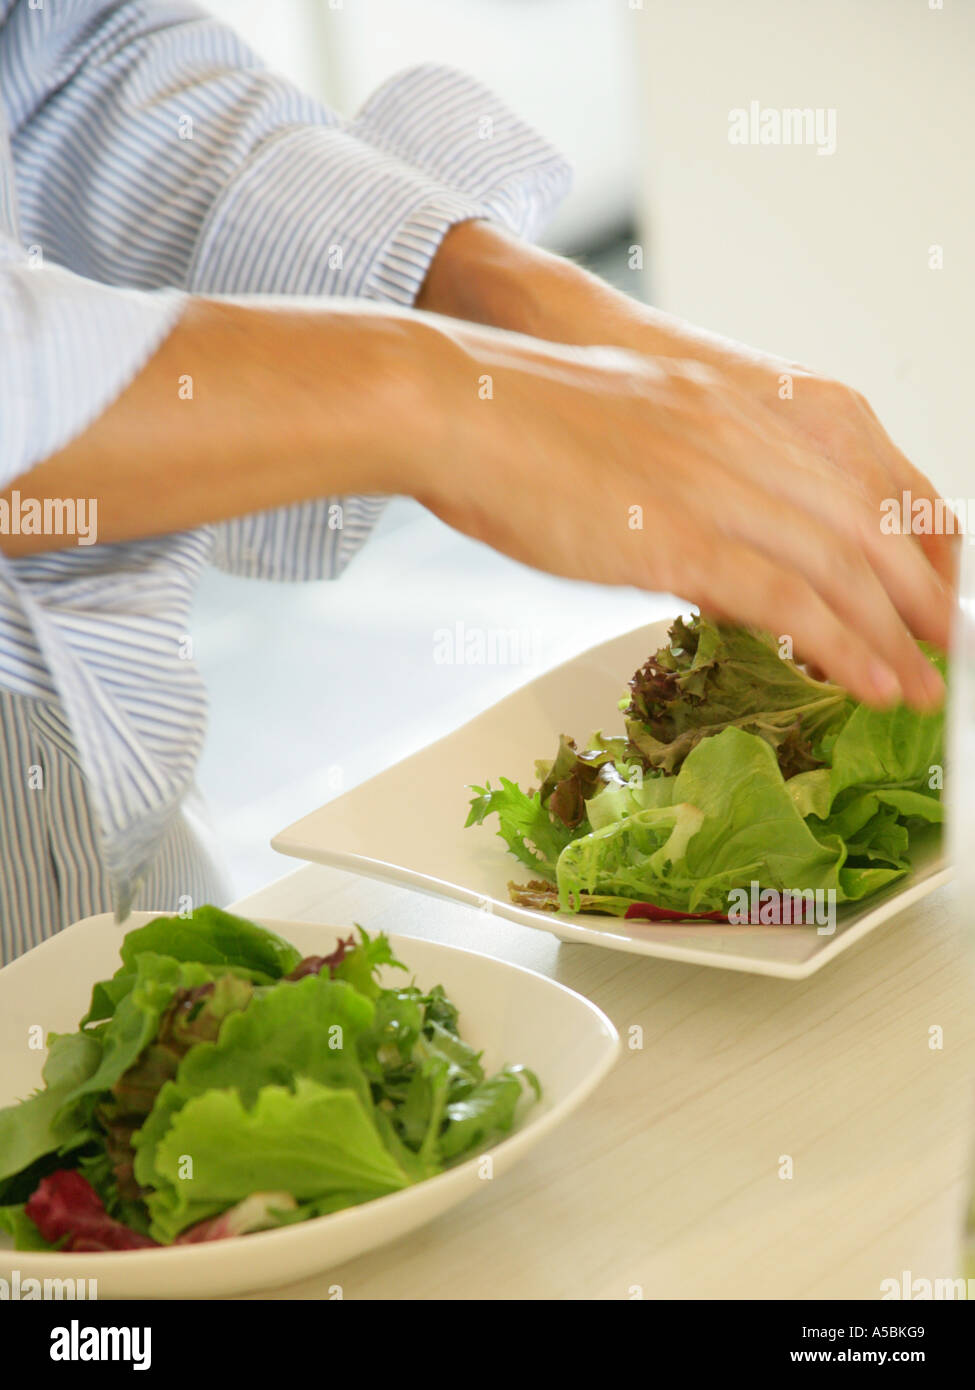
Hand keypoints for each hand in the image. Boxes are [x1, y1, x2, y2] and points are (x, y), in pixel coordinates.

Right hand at [415, 315, 947, 709]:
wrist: (462, 400)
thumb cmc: (525, 415)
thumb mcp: (640, 428)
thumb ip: (697, 475)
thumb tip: (719, 548)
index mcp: (745, 405)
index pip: (866, 477)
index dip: (912, 541)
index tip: (928, 588)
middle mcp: (752, 437)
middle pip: (871, 526)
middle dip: (918, 598)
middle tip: (946, 649)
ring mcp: (722, 484)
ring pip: (843, 570)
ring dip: (894, 638)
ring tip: (922, 687)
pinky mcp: (682, 537)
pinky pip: (787, 602)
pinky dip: (839, 647)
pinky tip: (869, 682)